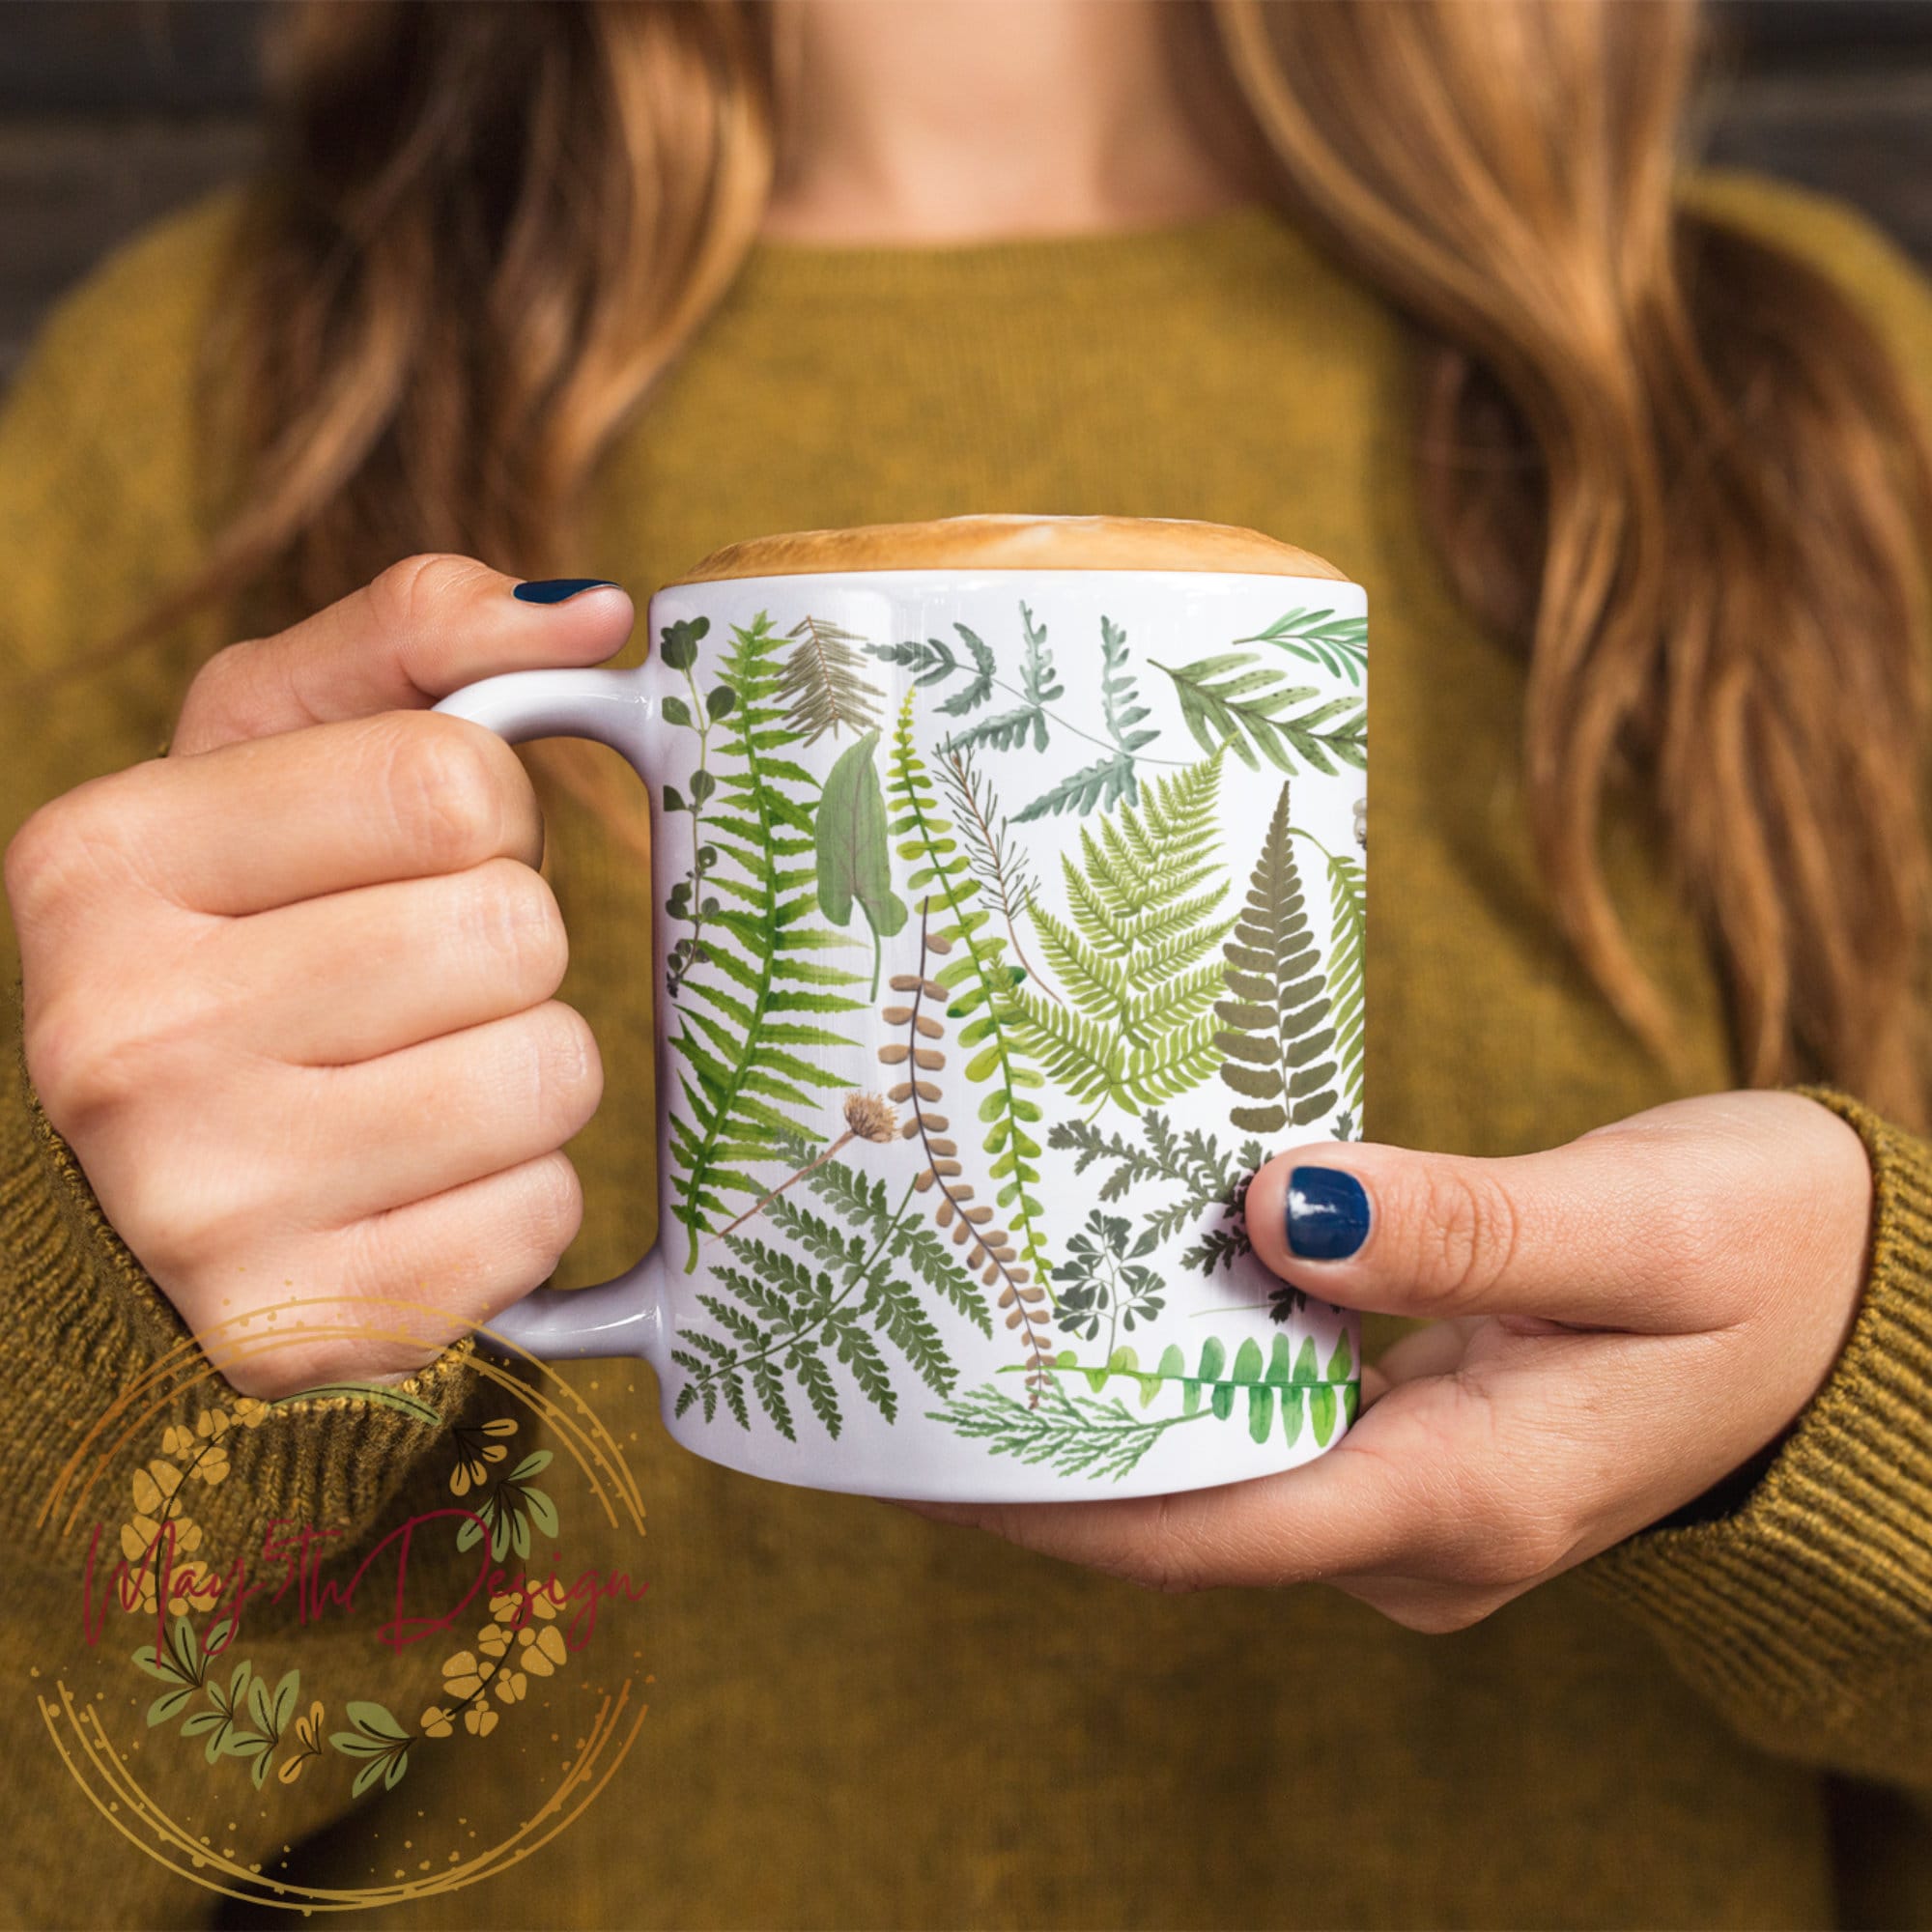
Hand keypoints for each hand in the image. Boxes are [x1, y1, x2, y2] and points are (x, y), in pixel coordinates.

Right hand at [5, 557, 630, 1394]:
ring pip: (547, 1073)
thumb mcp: (271, 756)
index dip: (483, 813)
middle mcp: (122, 1035)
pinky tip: (419, 1187)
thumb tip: (600, 613)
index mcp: (104, 859)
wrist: (140, 1192)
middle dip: (507, 947)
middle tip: (416, 982)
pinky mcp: (297, 1327)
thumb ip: (412, 642)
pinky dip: (516, 1197)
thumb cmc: (239, 939)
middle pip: (510, 931)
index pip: (450, 780)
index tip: (415, 856)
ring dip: (525, 1070)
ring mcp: (200, 1205)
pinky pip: (539, 1216)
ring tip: (418, 1079)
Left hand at [911, 1091, 1872, 1629]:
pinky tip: (1123, 1280)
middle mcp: (1424, 1528)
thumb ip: (1462, 1228)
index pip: (1214, 1529)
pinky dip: (1193, 1359)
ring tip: (985, 1299)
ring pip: (1225, 1463)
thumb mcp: (1637, 1228)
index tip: (931, 1441)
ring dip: (1114, 1394)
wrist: (1855, 1306)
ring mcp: (1417, 1496)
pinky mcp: (1417, 1445)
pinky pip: (1272, 1417)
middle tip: (921, 1340)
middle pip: (1195, 1505)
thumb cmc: (1772, 1258)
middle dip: (1056, 1441)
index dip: (1057, 1496)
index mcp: (1471, 1499)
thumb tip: (1270, 1207)